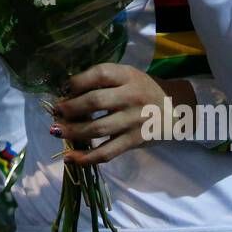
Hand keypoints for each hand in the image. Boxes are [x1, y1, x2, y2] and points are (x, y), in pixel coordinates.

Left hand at [50, 63, 181, 165]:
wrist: (175, 109)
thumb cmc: (142, 90)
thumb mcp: (126, 77)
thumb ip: (102, 81)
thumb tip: (66, 93)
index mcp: (127, 76)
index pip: (99, 74)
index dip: (77, 82)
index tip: (63, 90)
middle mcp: (132, 97)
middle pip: (95, 102)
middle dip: (70, 108)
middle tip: (56, 112)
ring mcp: (134, 121)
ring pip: (97, 129)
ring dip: (72, 132)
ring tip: (56, 131)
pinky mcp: (134, 141)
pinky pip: (107, 152)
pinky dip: (86, 157)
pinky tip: (70, 158)